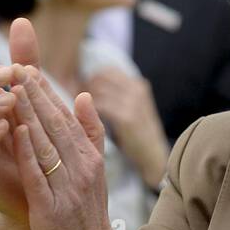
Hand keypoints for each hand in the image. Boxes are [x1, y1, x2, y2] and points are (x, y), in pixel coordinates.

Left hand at [11, 64, 156, 229]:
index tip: (28, 66)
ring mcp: (68, 189)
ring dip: (29, 115)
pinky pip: (38, 175)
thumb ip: (91, 135)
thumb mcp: (96, 174)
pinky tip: (16, 132)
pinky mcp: (52, 210)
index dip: (46, 91)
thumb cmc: (87, 220)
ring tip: (12, 87)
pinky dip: (28, 153)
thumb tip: (85, 96)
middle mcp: (81, 170)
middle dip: (35, 94)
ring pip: (46, 144)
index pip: (66, 118)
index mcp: (90, 160)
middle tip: (16, 64)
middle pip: (55, 125)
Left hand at [85, 66, 168, 187]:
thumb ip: (116, 95)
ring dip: (85, 101)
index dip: (90, 79)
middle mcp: (136, 89)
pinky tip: (85, 123)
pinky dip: (90, 112)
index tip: (81, 93)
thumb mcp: (131, 109)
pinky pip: (101, 106)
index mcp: (137, 84)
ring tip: (79, 114)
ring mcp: (134, 102)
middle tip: (75, 104)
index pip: (106, 71)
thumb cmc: (137, 137)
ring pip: (98, 90)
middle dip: (84, 88)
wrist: (154, 158)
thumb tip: (88, 87)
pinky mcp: (128, 118)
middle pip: (100, 77)